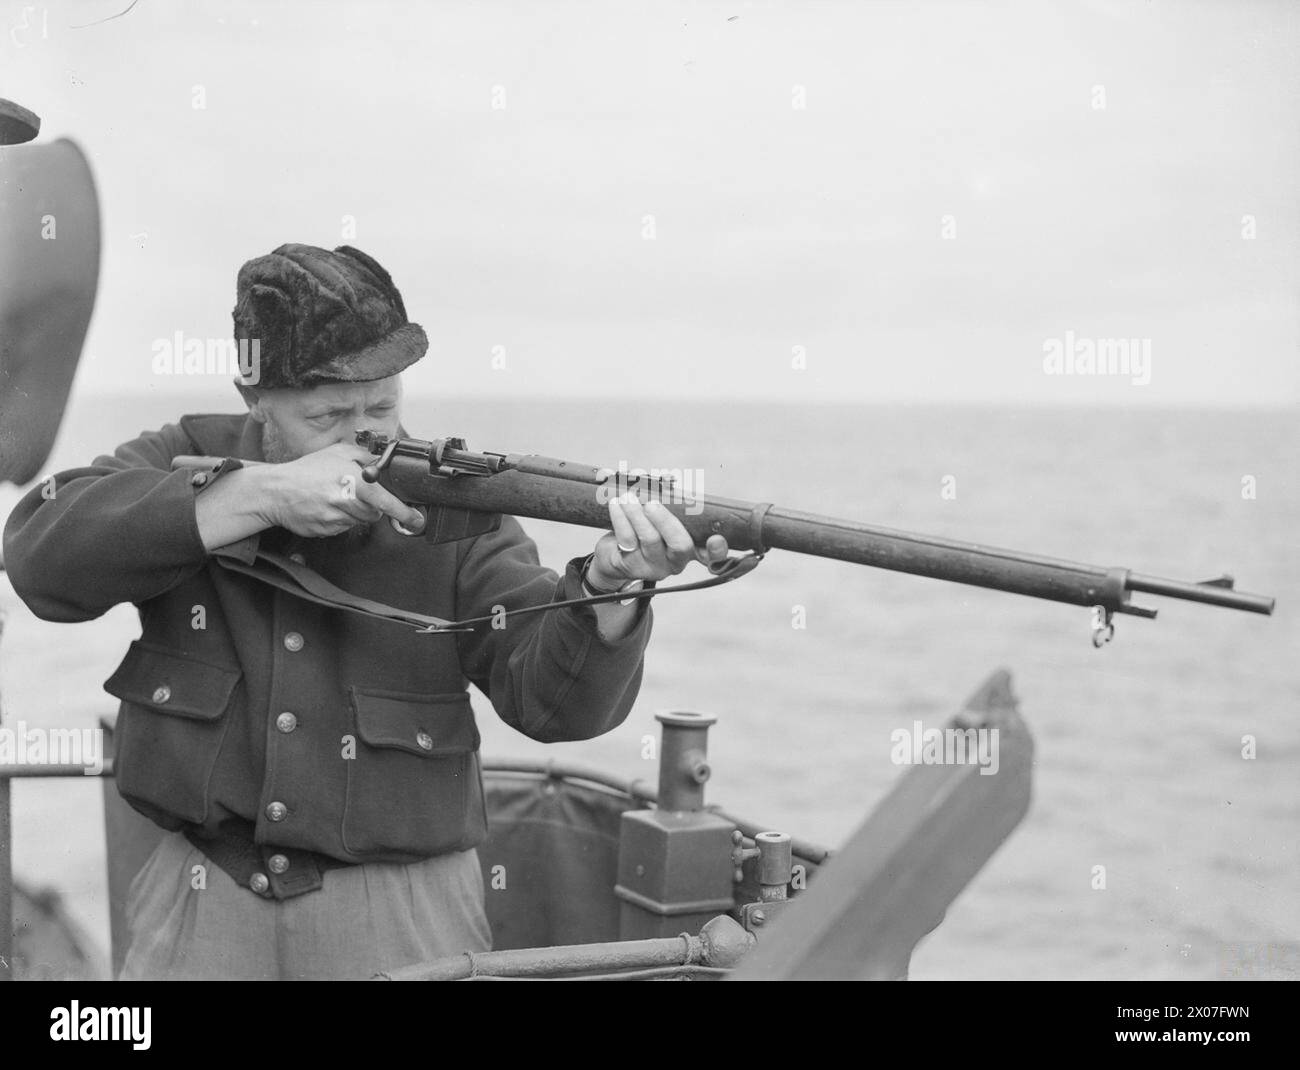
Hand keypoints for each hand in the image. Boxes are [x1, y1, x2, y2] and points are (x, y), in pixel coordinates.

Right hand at [257, 442, 424, 537]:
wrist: (275, 491)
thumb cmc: (307, 470)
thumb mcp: (338, 453)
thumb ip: (365, 456)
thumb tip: (386, 462)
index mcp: (352, 481)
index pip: (385, 500)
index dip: (403, 512)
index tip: (416, 519)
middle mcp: (344, 501)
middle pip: (374, 513)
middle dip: (371, 505)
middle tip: (354, 493)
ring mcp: (335, 519)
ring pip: (359, 521)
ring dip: (355, 512)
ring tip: (336, 497)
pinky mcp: (326, 531)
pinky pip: (343, 528)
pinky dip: (341, 519)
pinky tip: (327, 507)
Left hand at [586, 493, 729, 589]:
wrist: (615, 554)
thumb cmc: (646, 527)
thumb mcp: (661, 513)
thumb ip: (667, 496)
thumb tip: (663, 478)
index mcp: (693, 547)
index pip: (713, 556)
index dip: (718, 551)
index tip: (716, 539)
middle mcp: (677, 560)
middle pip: (680, 545)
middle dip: (666, 521)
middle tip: (651, 503)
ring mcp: (654, 566)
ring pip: (650, 540)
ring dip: (637, 514)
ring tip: (628, 497)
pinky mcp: (631, 565)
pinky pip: (627, 539)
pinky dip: (621, 518)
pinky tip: (615, 505)